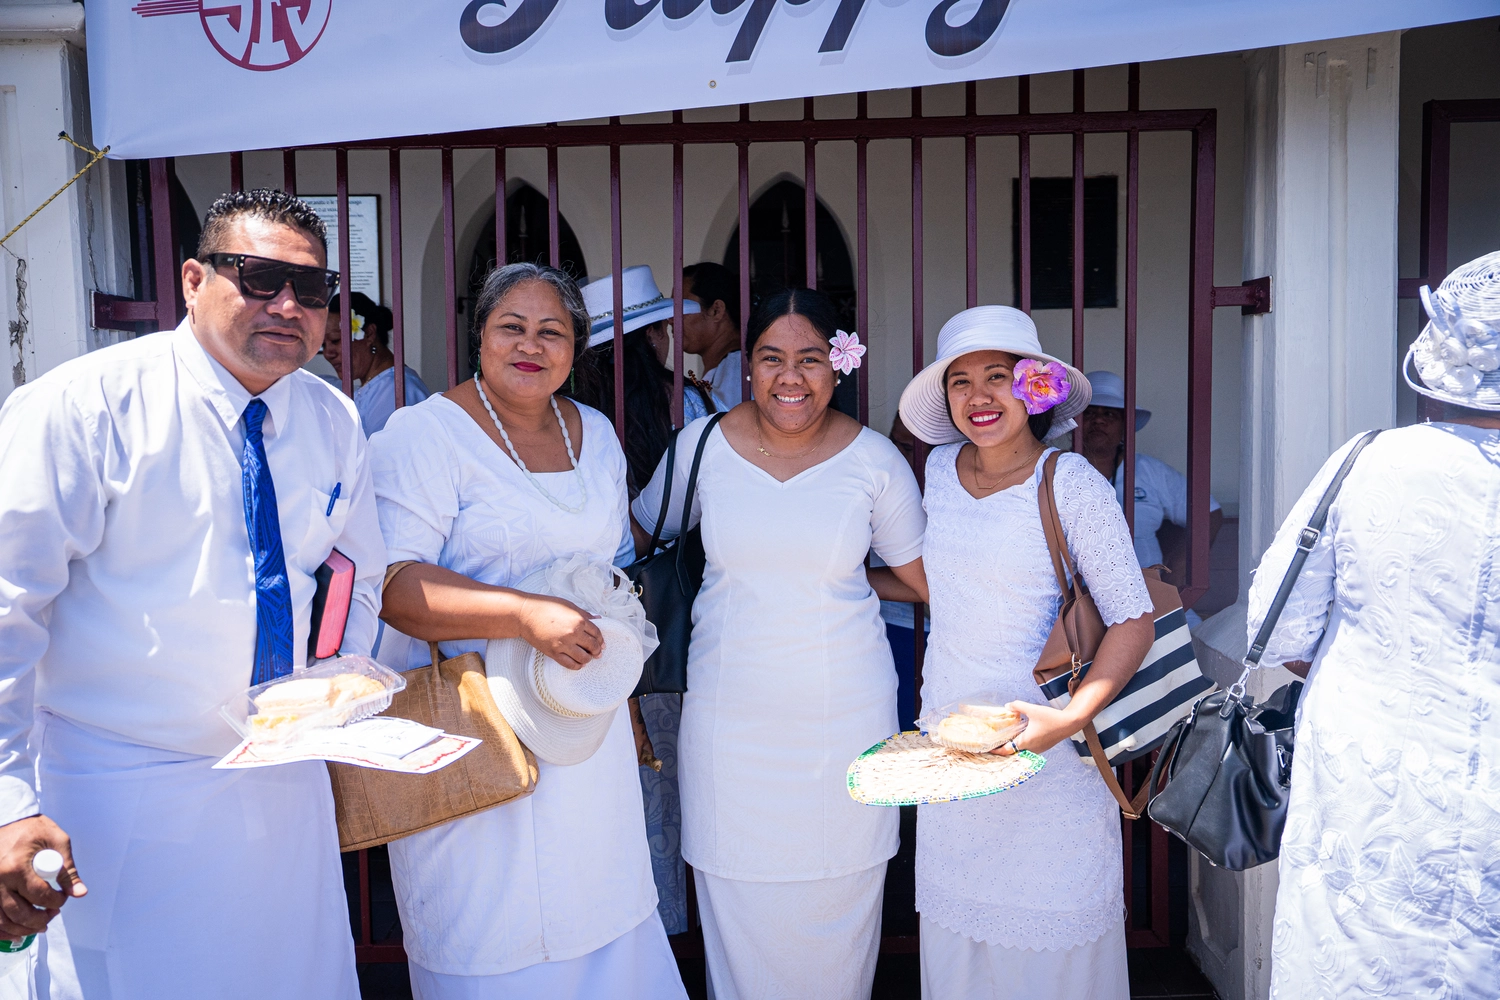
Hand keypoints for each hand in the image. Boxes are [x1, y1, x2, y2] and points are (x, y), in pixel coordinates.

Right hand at [0, 815, 85, 939]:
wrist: (8, 820)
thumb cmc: (33, 829)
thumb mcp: (57, 841)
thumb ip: (68, 869)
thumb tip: (80, 892)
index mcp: (16, 866)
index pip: (39, 895)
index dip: (56, 901)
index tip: (63, 898)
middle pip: (19, 913)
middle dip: (40, 920)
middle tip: (52, 915)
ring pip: (3, 920)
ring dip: (23, 928)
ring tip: (40, 924)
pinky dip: (4, 929)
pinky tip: (17, 931)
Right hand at [517, 594, 602, 669]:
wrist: (525, 614)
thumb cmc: (547, 606)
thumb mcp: (569, 606)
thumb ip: (584, 614)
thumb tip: (598, 619)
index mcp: (579, 620)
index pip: (597, 634)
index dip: (601, 640)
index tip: (602, 644)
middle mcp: (573, 633)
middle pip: (592, 646)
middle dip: (597, 651)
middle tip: (597, 654)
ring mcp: (563, 644)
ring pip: (583, 658)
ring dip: (588, 660)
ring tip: (587, 658)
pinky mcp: (553, 652)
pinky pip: (569, 664)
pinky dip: (576, 666)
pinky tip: (578, 664)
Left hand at [991, 700, 1081, 755]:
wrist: (1070, 723)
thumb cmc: (1051, 717)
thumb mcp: (1032, 709)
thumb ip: (1018, 706)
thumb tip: (1007, 706)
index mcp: (1025, 741)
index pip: (1006, 750)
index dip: (996, 750)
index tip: (987, 749)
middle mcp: (1030, 748)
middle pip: (1012, 752)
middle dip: (1002, 749)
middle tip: (993, 744)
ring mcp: (1037, 749)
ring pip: (1020, 751)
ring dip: (1012, 747)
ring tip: (1003, 740)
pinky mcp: (1042, 747)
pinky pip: (1028, 749)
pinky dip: (1020, 746)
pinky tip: (1018, 737)